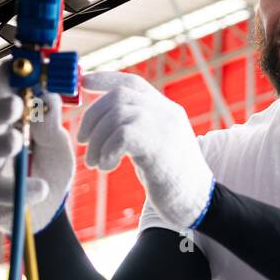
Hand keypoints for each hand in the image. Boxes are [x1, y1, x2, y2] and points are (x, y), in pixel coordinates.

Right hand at [0, 61, 73, 233]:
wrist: (46, 210)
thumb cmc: (47, 169)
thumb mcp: (57, 144)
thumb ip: (51, 123)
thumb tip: (49, 94)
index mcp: (10, 120)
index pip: (5, 94)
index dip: (7, 80)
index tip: (13, 65)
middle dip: (0, 109)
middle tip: (13, 103)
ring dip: (1, 145)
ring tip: (17, 141)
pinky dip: (20, 189)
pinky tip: (40, 189)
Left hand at [77, 71, 213, 230]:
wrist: (197, 200)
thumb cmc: (172, 177)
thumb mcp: (157, 143)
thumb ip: (139, 128)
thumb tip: (104, 122)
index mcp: (167, 109)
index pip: (133, 83)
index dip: (105, 79)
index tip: (83, 83)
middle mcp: (167, 113)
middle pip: (119, 96)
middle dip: (92, 117)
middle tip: (82, 141)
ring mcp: (165, 128)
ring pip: (116, 115)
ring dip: (96, 140)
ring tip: (94, 162)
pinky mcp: (158, 147)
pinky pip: (121, 136)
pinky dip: (106, 151)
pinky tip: (107, 166)